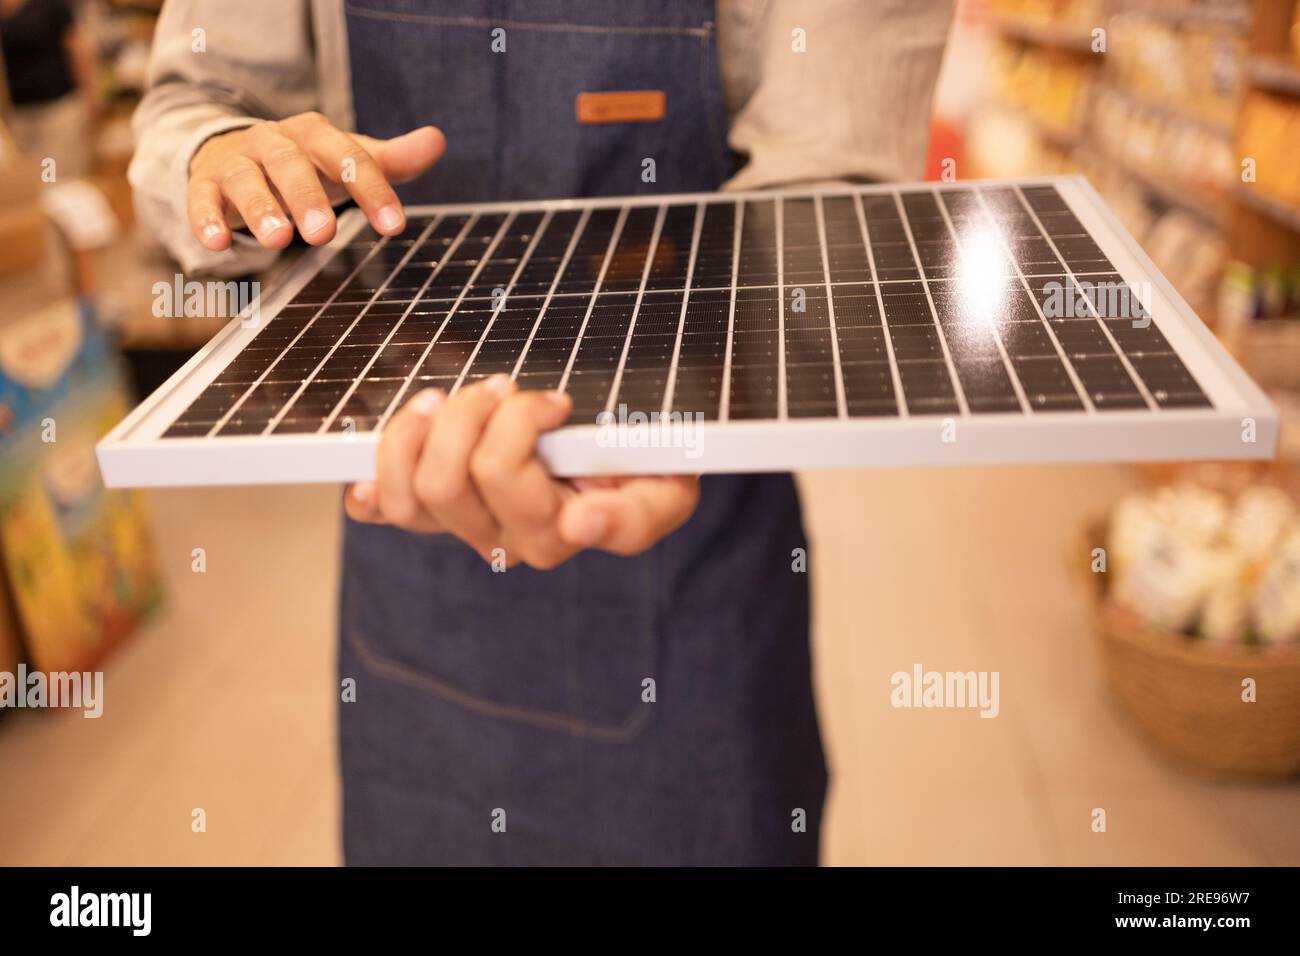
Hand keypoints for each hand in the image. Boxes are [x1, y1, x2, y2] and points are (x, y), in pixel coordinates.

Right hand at [187, 111, 445, 251]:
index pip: (349, 157)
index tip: (395, 227)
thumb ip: (391, 160)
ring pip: (246, 178)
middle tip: (324, 234)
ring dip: (259, 208)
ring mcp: (236, 160)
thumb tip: (438, 140)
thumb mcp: (348, 162)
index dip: (373, 190)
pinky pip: (201, 196)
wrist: (236, 153)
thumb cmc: (307, 166)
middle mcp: (274, 141)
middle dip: (307, 197)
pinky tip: (217, 244)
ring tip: (277, 242)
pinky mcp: (204, 182)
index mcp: (316, 134)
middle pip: (291, 163)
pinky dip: (206, 218)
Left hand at [344, 376, 699, 568]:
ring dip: (425, 428)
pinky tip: (388, 458)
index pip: (506, 473)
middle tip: (510, 386)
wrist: (633, 459)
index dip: (516, 435)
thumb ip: (635, 515)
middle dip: (472, 412)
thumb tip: (577, 526)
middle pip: (449, 479)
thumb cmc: (649, 463)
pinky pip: (387, 512)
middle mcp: (515, 539)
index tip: (558, 407)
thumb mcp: (670, 485)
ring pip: (411, 492)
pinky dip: (375, 481)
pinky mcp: (442, 515)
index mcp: (565, 530)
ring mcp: (474, 529)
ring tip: (463, 398)